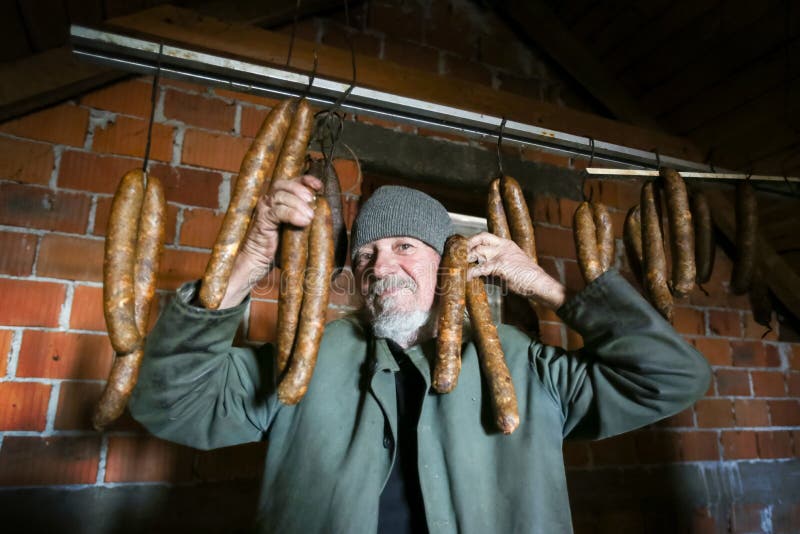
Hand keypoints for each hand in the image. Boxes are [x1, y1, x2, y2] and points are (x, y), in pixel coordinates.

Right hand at [218, 174, 321, 308]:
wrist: (257, 261)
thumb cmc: (278, 246)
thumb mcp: (295, 229)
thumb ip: (305, 218)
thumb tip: (323, 214)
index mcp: (277, 200)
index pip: (291, 181)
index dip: (305, 180)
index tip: (319, 186)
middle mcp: (268, 201)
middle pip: (283, 184)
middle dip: (300, 189)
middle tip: (312, 200)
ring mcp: (263, 210)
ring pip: (280, 196)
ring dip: (298, 204)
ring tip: (310, 216)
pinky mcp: (261, 221)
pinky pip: (277, 212)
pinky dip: (291, 214)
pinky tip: (302, 221)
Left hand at [466, 232, 566, 310]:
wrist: (540, 284)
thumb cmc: (526, 279)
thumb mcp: (509, 269)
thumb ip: (492, 269)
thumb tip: (475, 274)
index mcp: (506, 244)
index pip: (484, 236)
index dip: (471, 241)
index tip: (462, 247)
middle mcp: (503, 246)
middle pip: (478, 241)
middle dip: (465, 249)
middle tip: (455, 256)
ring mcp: (501, 255)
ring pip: (477, 252)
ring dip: (465, 260)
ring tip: (456, 266)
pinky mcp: (500, 266)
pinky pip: (480, 268)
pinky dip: (471, 273)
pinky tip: (465, 278)